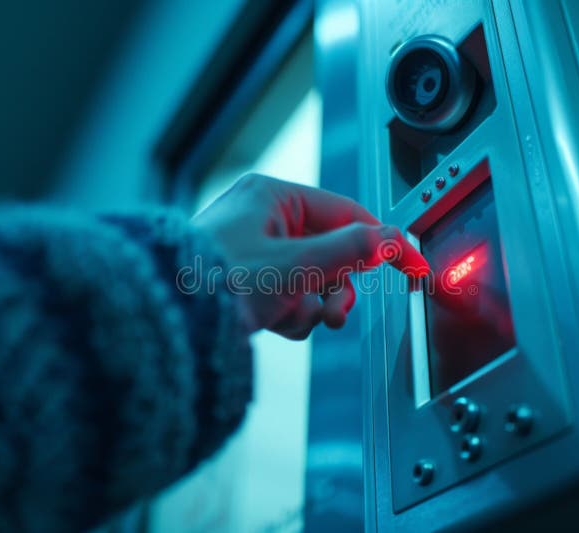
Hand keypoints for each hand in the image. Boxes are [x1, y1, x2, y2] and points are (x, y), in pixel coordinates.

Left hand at [192, 174, 428, 338]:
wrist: (167, 323)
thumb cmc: (212, 280)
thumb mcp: (294, 265)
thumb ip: (350, 251)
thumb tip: (390, 238)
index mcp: (273, 197)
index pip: (348, 213)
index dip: (383, 242)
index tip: (411, 264)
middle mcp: (264, 218)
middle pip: (332, 250)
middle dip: (335, 285)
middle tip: (334, 310)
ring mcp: (255, 251)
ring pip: (313, 278)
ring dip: (310, 304)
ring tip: (290, 316)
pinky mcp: (249, 281)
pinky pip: (291, 296)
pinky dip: (289, 314)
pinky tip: (270, 321)